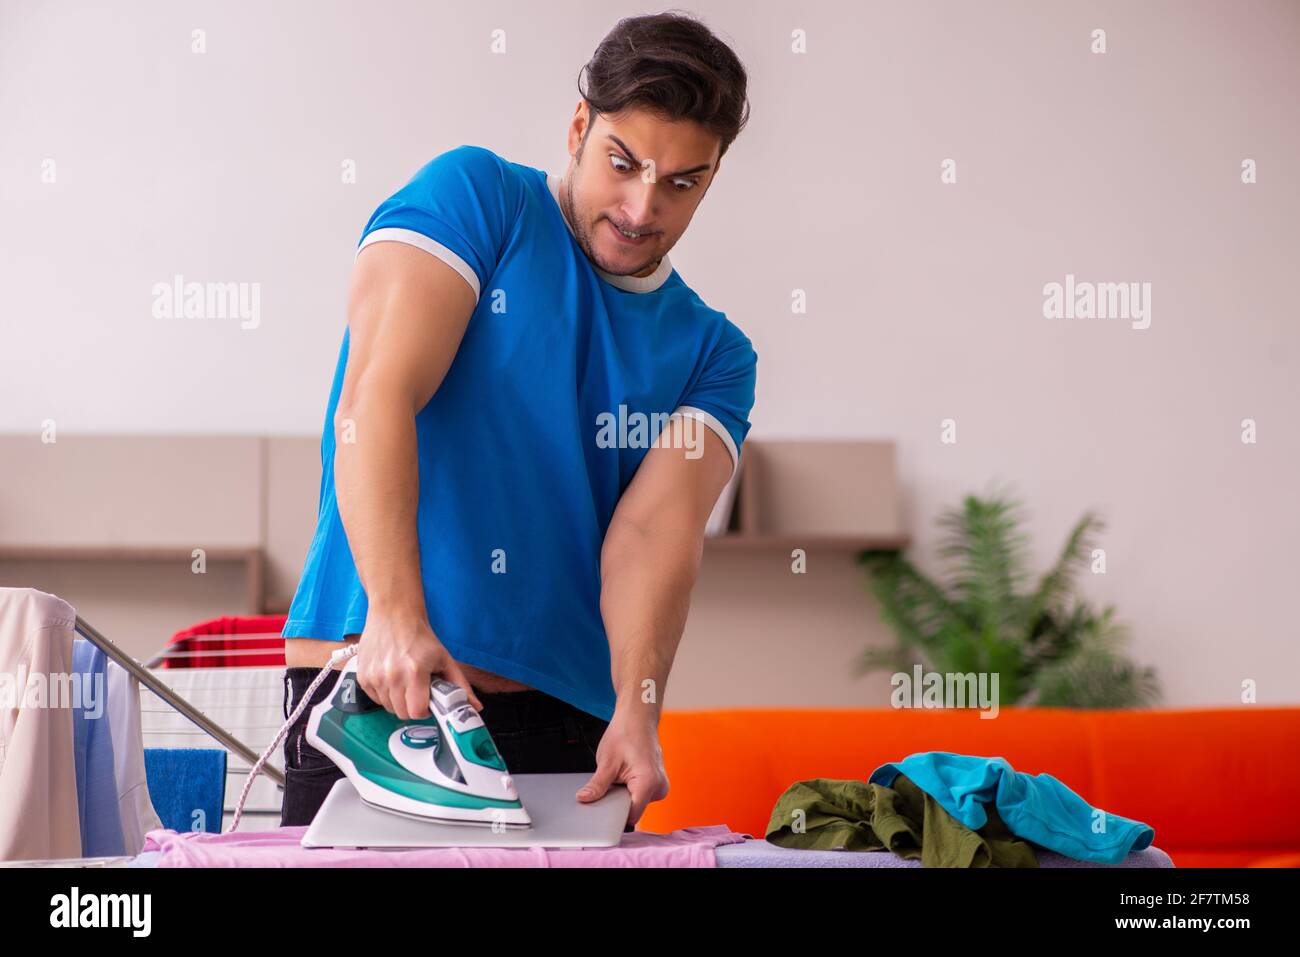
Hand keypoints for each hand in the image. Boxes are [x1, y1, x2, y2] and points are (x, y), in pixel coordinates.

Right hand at [355, 610, 482, 718]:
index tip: (427, 703)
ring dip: (398, 700)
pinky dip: (384, 694)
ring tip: (404, 681)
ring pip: (388, 707)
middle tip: (417, 691)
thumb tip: (475, 707)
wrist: (394, 614)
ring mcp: (375, 677)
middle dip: (412, 707)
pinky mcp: (363, 677)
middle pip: (402, 713)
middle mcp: (392, 676)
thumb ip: (460, 685)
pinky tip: (391, 678)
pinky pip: (375, 699)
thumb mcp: (444, 659)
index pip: (416, 712)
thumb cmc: (420, 637)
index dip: (424, 711)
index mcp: (415, 672)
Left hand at [575, 703, 668, 828]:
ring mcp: (661, 787)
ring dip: (623, 795)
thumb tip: (584, 799)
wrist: (638, 718)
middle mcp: (660, 787)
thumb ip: (596, 785)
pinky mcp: (658, 785)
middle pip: (633, 810)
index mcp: (649, 783)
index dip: (612, 813)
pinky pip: (640, 796)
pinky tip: (625, 775)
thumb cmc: (626, 733)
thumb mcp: (607, 761)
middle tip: (609, 782)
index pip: (630, 815)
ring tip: (619, 774)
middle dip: (617, 802)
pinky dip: (629, 790)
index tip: (600, 807)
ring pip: (636, 804)